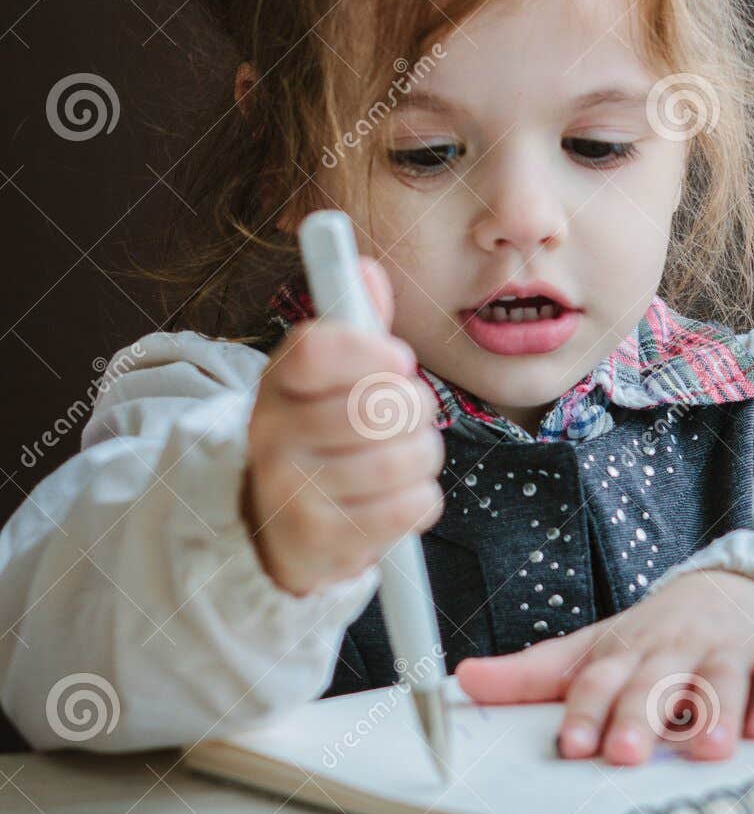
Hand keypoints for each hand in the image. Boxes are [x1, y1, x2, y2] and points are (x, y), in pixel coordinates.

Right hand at [241, 257, 444, 596]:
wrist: (275, 530)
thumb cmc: (319, 439)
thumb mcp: (326, 380)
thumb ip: (354, 326)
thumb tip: (368, 269)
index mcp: (276, 384)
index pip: (316, 349)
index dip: (370, 349)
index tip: (397, 359)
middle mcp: (271, 437)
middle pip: (377, 406)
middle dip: (413, 407)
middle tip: (407, 414)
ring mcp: (291, 493)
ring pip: (401, 459)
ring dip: (421, 455)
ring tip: (403, 456)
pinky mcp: (319, 543)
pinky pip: (410, 507)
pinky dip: (419, 500)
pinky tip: (396, 496)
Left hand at [455, 569, 753, 764]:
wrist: (732, 588)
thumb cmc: (654, 636)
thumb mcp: (592, 648)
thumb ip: (532, 673)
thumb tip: (463, 682)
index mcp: (627, 649)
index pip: (600, 678)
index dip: (585, 711)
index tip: (572, 745)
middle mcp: (675, 648)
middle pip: (657, 681)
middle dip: (642, 715)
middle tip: (627, 754)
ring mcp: (727, 650)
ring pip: (722, 677)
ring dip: (715, 710)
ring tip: (707, 749)